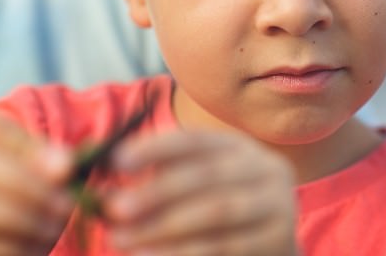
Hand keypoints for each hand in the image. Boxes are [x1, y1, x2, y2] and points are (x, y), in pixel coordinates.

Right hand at [0, 114, 74, 255]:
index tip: (65, 169)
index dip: (28, 148)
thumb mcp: (22, 165)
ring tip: (51, 229)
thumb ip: (42, 161)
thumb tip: (63, 166)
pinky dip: (2, 247)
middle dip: (23, 186)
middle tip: (64, 205)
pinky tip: (31, 248)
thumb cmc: (4, 185)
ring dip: (15, 218)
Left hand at [103, 130, 298, 255]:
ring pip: (216, 211)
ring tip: (123, 239)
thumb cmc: (217, 217)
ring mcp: (278, 204)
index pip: (194, 141)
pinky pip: (227, 246)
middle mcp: (264, 168)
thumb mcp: (196, 191)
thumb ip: (161, 183)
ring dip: (163, 227)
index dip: (155, 148)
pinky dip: (185, 253)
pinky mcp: (281, 239)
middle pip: (205, 175)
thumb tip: (104, 186)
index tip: (116, 161)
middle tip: (115, 208)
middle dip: (155, 192)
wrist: (270, 250)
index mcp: (238, 148)